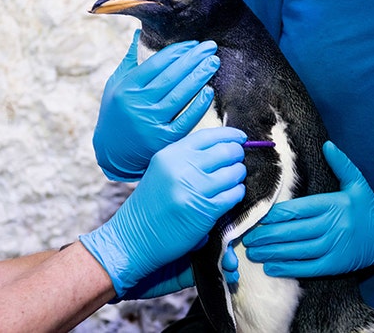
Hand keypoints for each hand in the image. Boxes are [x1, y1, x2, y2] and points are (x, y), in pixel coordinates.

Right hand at [80, 127, 246, 296]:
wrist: (133, 238)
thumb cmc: (150, 205)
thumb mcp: (162, 171)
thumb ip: (187, 157)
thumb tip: (223, 145)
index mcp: (170, 154)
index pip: (208, 135)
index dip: (230, 135)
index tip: (241, 138)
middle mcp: (181, 168)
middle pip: (225, 151)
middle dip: (237, 155)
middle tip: (238, 161)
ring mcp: (193, 189)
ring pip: (234, 173)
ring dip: (238, 176)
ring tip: (234, 180)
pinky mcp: (204, 211)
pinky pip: (233, 195)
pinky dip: (237, 194)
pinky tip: (231, 196)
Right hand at [93, 29, 219, 180]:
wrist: (111, 153)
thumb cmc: (116, 113)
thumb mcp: (115, 86)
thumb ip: (129, 61)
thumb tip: (138, 33)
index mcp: (127, 88)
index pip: (156, 64)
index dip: (177, 52)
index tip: (193, 44)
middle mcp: (138, 104)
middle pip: (171, 77)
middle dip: (193, 59)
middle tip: (210, 47)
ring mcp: (151, 123)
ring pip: (180, 96)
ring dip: (199, 77)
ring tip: (213, 62)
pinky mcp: (163, 141)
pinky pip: (185, 120)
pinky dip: (198, 106)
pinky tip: (209, 92)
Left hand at [242, 141, 373, 276]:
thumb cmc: (367, 206)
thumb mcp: (357, 183)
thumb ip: (341, 164)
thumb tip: (328, 145)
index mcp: (332, 204)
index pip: (297, 210)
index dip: (274, 215)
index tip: (256, 217)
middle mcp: (332, 225)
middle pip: (292, 231)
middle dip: (266, 235)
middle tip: (246, 237)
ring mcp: (333, 246)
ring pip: (296, 250)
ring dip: (272, 252)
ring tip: (252, 252)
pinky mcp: (335, 264)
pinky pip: (307, 267)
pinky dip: (288, 268)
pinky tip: (271, 267)